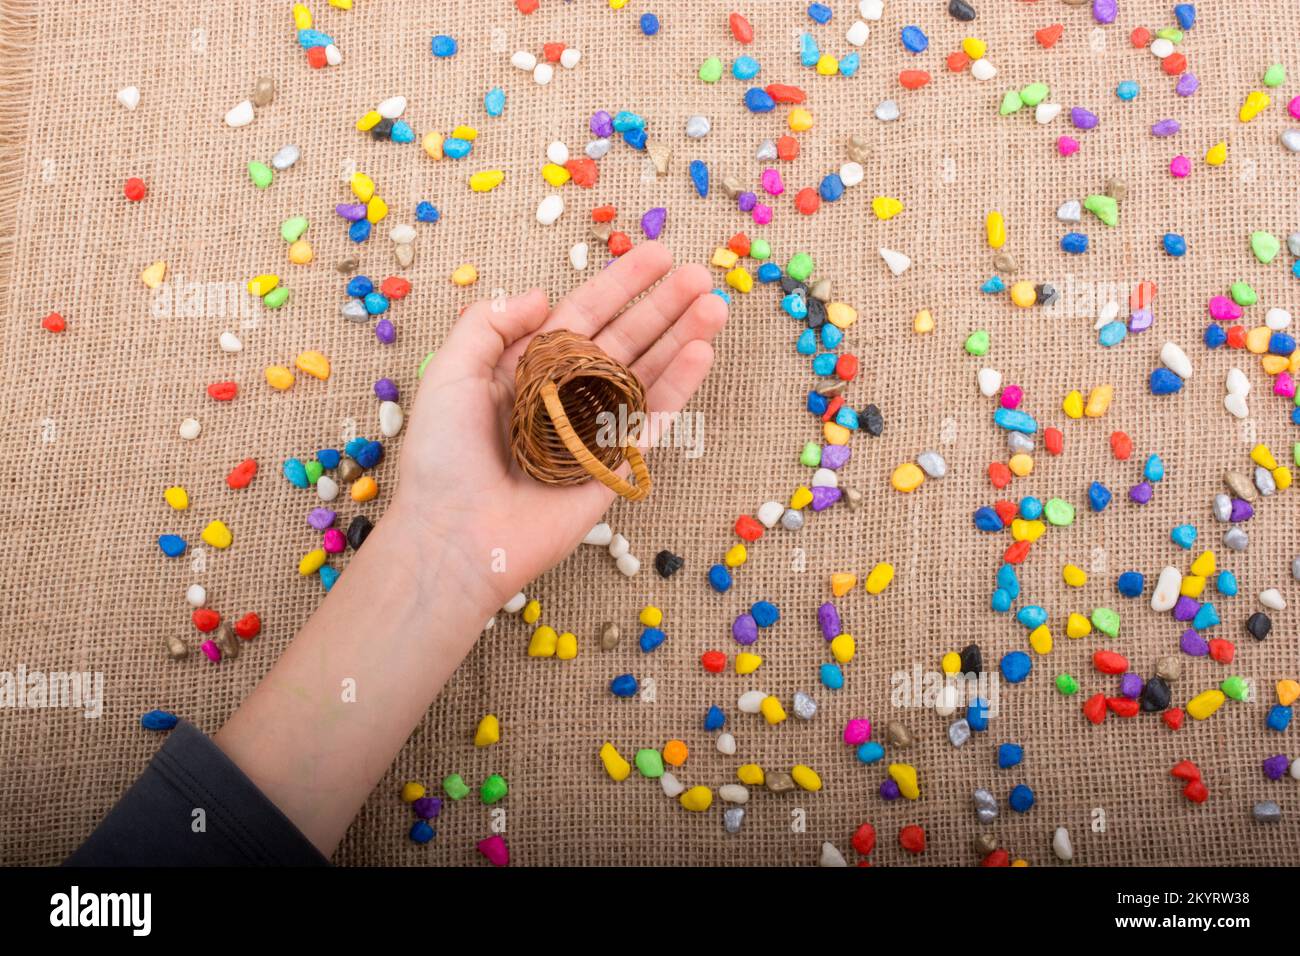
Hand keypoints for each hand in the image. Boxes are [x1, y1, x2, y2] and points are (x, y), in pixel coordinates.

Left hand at [389, 241, 727, 612]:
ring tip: (715, 307)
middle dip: (663, 307)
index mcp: (527, 369)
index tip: (656, 254)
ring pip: (647, 375)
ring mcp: (593, 431)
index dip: (619, 284)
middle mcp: (564, 396)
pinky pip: (651, 420)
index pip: (582, 315)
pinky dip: (678, 387)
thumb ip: (490, 324)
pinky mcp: (613, 467)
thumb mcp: (450, 372)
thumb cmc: (443, 459)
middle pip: (624, 340)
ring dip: (682, 339)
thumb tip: (544, 295)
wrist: (455, 537)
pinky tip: (701, 354)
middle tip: (700, 275)